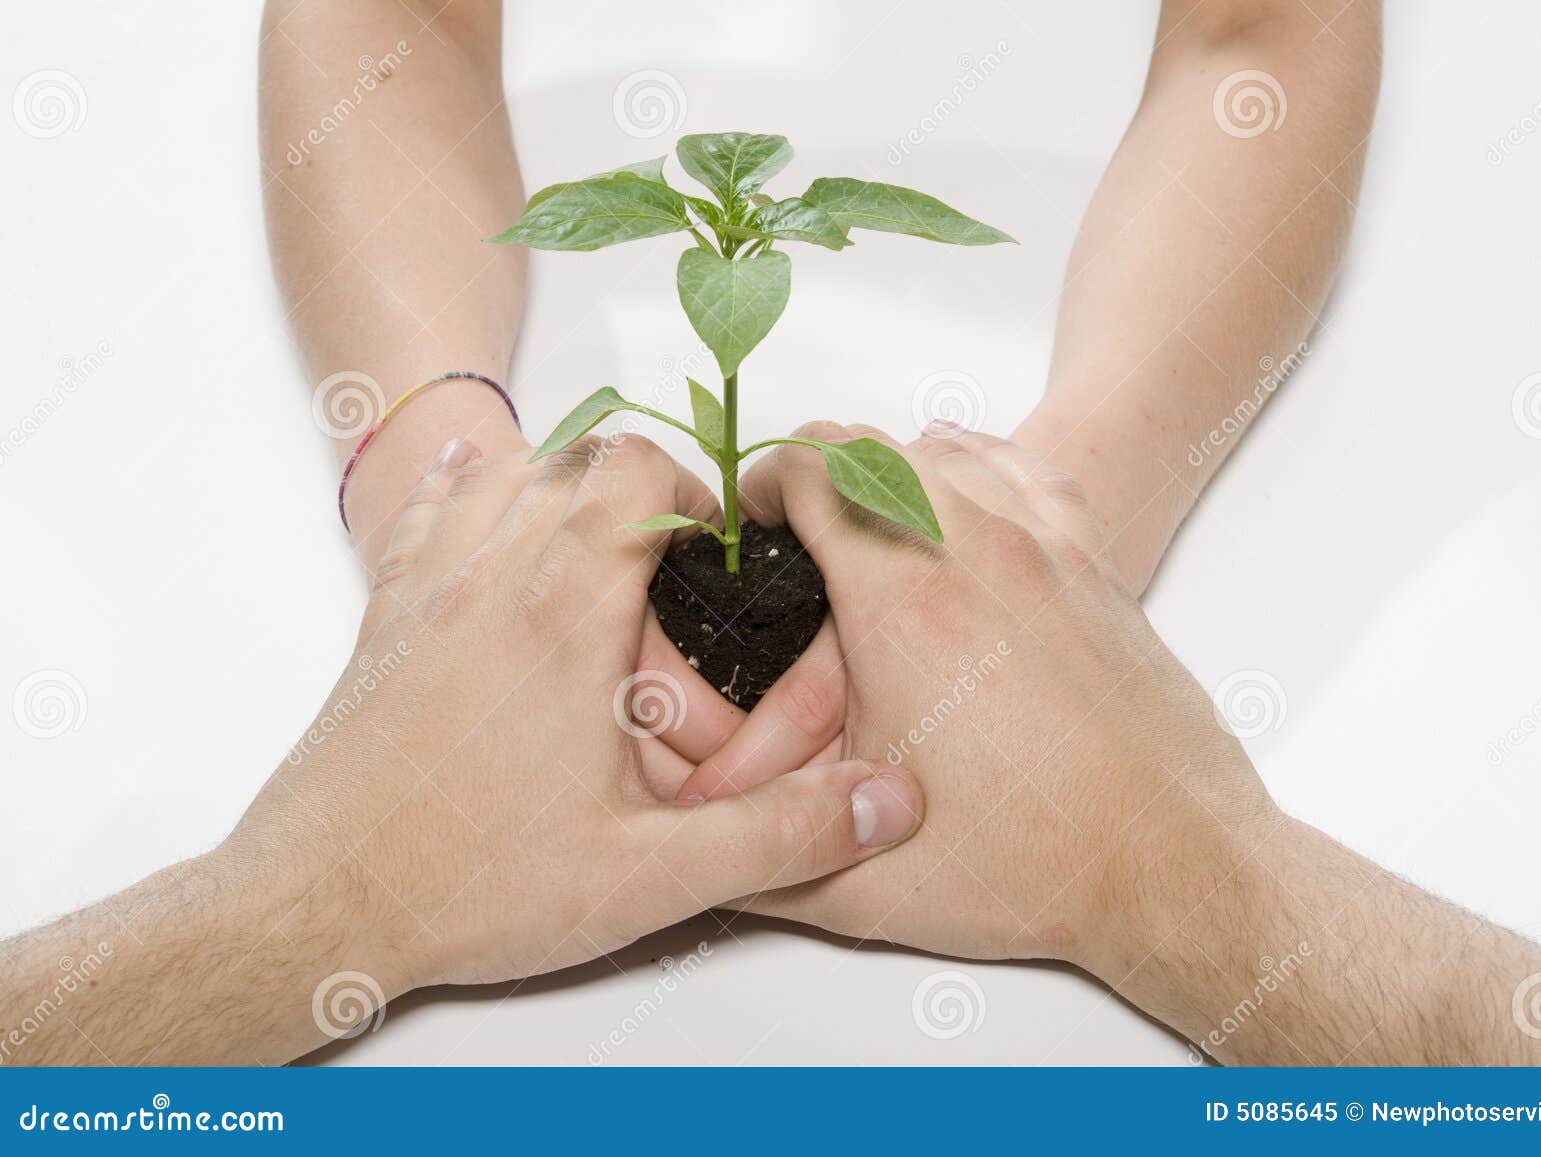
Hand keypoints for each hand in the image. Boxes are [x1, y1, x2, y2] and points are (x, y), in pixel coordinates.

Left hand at [229, 435, 924, 992]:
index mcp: (566, 608)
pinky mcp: (385, 616)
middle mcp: (493, 572)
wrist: (317, 905)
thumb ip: (782, 834)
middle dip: (643, 488)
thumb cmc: (470, 884)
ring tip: (600, 548)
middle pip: (579, 455)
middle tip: (674, 563)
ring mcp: (429, 586)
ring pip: (506, 470)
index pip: (638, 468)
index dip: (695, 493)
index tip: (717, 554)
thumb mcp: (651, 875)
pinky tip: (487, 507)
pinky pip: (427, 509)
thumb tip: (889, 802)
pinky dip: (470, 491)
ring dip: (564, 484)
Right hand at [676, 423, 1276, 977]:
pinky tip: (958, 500)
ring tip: (860, 522)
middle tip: (788, 526)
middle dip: (814, 473)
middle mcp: (977, 552)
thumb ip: (756, 853)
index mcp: (904, 607)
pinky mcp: (1092, 562)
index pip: (811, 473)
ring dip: (888, 466)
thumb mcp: (862, 883)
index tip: (747, 523)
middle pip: (871, 445)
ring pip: (944, 446)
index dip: (759, 484)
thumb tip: (681, 840)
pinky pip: (1020, 467)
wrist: (1175, 867)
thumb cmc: (1036, 869)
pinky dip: (972, 466)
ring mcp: (1045, 547)